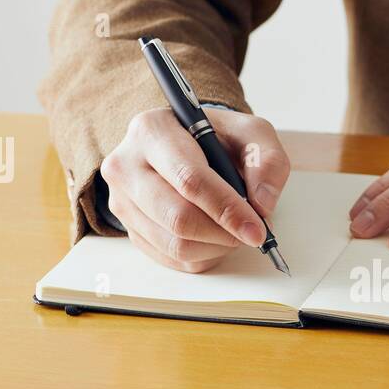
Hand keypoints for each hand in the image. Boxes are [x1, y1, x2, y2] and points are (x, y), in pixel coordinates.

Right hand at [101, 107, 290, 272]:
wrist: (186, 144)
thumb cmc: (216, 138)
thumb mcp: (251, 134)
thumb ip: (267, 161)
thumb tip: (261, 204)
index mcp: (153, 130)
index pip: (189, 179)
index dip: (227, 209)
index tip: (256, 230)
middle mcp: (126, 165)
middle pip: (177, 217)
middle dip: (223, 233)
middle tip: (251, 234)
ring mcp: (121, 199)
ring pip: (174, 244)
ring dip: (215, 247)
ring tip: (234, 231)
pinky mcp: (129, 227)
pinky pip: (170, 258)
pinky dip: (203, 255)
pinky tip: (216, 237)